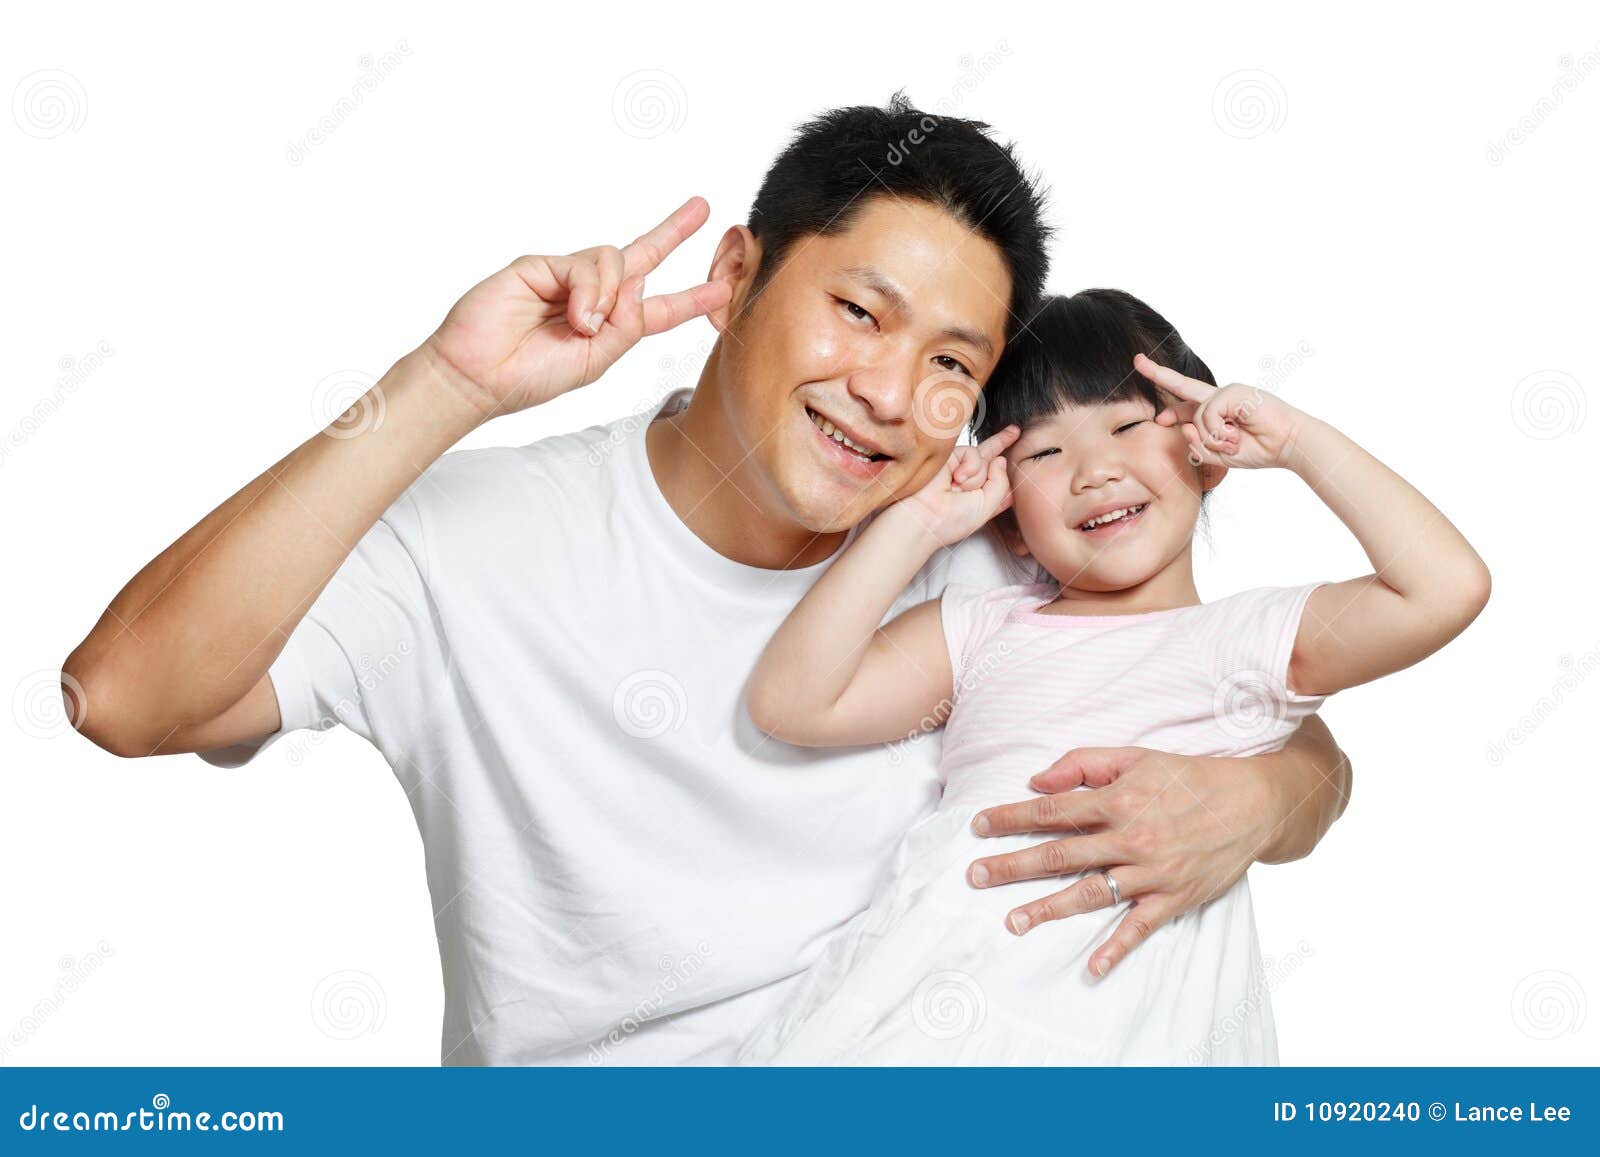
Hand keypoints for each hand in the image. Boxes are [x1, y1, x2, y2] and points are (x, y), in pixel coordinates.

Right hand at [421, 197, 732, 419]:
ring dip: (608, 295)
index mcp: (608, 327)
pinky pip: (586, 265)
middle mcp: (591, 297)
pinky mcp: (542, 264)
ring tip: (585, 326)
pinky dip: (589, 291)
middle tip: (703, 207)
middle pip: (641, 257)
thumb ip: (625, 327)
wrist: (480, 376)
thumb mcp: (596, 362)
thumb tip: (638, 284)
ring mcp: (566, 278)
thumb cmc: (531, 376)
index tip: (723, 289)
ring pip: (615, 261)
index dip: (690, 299)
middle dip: (673, 233)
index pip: (657, 308)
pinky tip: (576, 315)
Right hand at [891, 425, 1018, 546]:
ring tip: (959, 488)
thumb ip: (1000, 484)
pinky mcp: (948, 455)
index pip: (992, 476)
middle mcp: (967, 479)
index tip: (1010, 454)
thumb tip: (1000, 458)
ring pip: (983, 459)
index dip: (1002, 467)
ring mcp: (957, 467)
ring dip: (977, 476)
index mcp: (976, 494)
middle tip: (1014, 430)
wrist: (924, 516)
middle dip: (1001, 442)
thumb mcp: (987, 507)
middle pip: (988, 456)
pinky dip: (969, 466)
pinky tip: (956, 478)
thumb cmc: (951, 520)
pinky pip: (972, 453)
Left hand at [966, 746, 1279, 976]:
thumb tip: (1037, 779)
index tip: (978, 826)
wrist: (1255, 803)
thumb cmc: (1189, 777)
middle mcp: (1131, 836)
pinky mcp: (1175, 897)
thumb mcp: (1137, 756)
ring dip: (1049, 908)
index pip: (1052, 810)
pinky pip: (1141, 926)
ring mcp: (1153, 871)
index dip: (1012, 817)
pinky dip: (1117, 947)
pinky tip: (1092, 966)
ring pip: (1091, 893)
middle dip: (1013, 865)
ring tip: (1013, 921)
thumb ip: (1084, 763)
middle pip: (1060, 854)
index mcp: (1118, 799)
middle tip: (975, 876)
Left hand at [1135, 353, 1308, 469]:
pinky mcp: (1232, 391)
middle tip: (1137, 361)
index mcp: (1218, 412)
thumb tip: (1181, 427)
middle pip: (1182, 385)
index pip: (1187, 406)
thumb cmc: (1260, 449)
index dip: (1170, 410)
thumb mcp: (1220, 455)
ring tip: (1235, 441)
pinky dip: (1217, 431)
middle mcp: (1219, 398)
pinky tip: (1235, 434)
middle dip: (1157, 374)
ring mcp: (1226, 392)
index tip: (1158, 415)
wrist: (1289, 444)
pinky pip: (1207, 414)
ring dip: (1212, 438)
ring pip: (1196, 416)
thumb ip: (1198, 445)